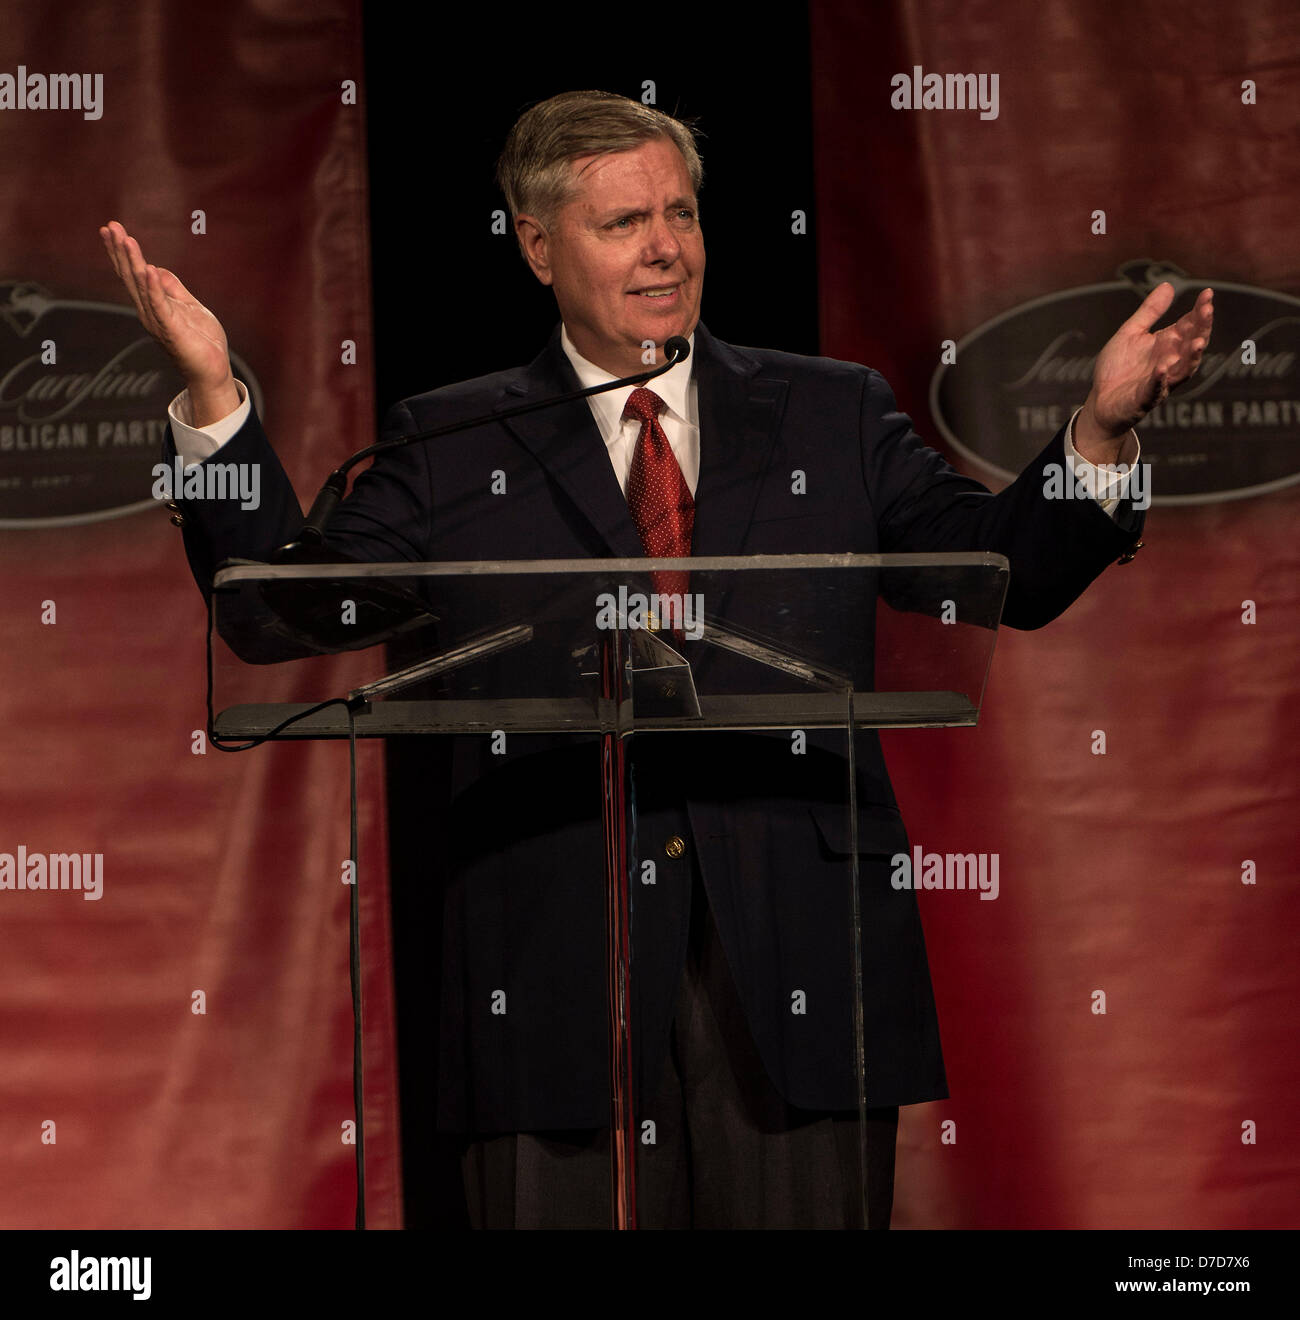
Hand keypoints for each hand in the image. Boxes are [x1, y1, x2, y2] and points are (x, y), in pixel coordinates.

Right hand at [99, 220, 239, 425]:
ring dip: (133, 262)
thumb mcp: (188, 306)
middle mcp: (149, 311)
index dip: (122, 252)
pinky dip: (153, 287)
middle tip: (110, 227)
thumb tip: (155, 268)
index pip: (133, 273)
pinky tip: (148, 269)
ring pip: (141, 287)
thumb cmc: (201, 341)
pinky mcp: (172, 330)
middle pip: (131, 276)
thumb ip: (171, 288)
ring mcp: (158, 321)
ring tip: (125, 240)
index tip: (111, 229)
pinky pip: (160, 305)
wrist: (213, 371)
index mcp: (152, 304)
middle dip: (120, 251)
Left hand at [1074, 281, 1212, 463]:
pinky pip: (1154, 390)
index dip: (1200, 311)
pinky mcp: (1144, 399)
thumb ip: (1150, 312)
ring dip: (1191, 356)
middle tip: (1207, 311)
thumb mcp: (1131, 333)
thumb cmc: (1118, 368)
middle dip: (1201, 329)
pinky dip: (1159, 380)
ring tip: (1198, 342)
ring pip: (1182, 370)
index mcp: (1168, 344)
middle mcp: (1170, 362)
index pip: (1190, 325)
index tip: (1207, 294)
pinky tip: (1163, 368)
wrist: (1101, 401)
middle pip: (1192, 344)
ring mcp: (1160, 382)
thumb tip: (1168, 285)